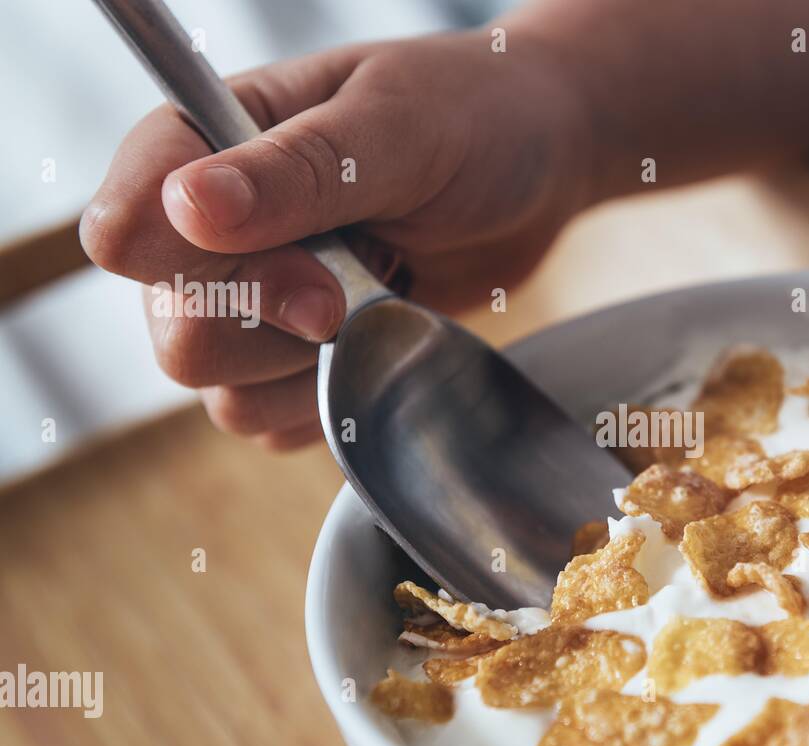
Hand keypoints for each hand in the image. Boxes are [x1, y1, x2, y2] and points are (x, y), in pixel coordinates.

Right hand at [82, 29, 590, 448]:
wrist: (540, 166)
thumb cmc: (474, 118)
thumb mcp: (396, 128)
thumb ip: (297, 172)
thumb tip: (187, 207)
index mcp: (207, 142)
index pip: (126, 230)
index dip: (189, 263)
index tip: (295, 251)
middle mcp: (211, 229)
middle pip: (173, 330)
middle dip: (277, 322)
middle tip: (355, 283)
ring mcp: (252, 300)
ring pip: (222, 389)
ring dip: (314, 362)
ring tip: (381, 292)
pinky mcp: (296, 356)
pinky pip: (276, 421)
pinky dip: (337, 395)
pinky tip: (382, 334)